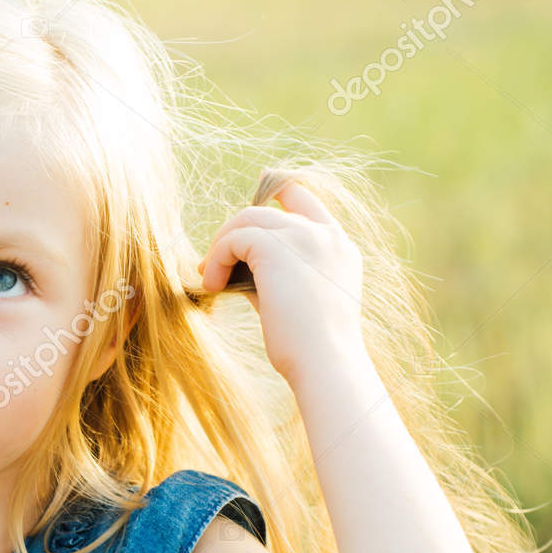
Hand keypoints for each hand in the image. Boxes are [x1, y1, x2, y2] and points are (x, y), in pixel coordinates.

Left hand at [198, 179, 366, 386]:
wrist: (325, 363)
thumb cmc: (311, 347)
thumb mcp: (298, 300)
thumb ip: (276, 275)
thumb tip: (237, 269)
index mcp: (340, 247)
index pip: (306, 201)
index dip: (280, 192)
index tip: (258, 189)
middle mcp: (327, 235)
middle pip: (269, 208)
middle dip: (236, 230)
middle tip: (214, 262)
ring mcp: (305, 236)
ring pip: (248, 218)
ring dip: (222, 245)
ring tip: (211, 276)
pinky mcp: (276, 247)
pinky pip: (234, 239)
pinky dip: (217, 259)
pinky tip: (213, 285)